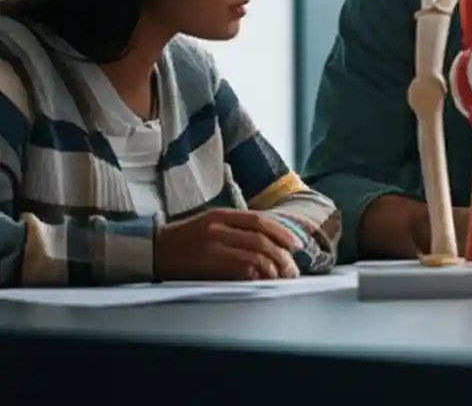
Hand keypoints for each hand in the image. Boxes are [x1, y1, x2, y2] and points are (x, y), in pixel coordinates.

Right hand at [155, 208, 302, 280]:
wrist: (151, 251)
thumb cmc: (184, 240)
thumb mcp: (210, 225)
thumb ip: (236, 230)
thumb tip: (269, 244)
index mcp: (221, 215)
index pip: (259, 221)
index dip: (281, 232)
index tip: (296, 245)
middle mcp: (218, 228)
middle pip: (260, 239)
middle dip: (282, 255)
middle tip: (291, 268)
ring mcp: (212, 245)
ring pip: (253, 254)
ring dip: (272, 267)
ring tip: (280, 276)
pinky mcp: (206, 263)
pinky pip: (239, 268)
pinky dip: (255, 274)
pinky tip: (262, 279)